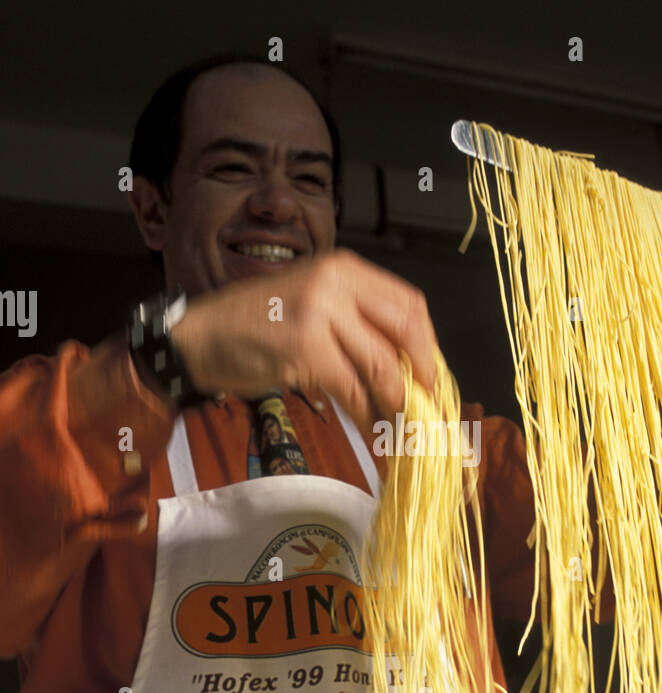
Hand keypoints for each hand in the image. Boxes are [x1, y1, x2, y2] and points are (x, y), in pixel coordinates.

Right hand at [171, 249, 437, 436]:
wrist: (199, 336)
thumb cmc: (254, 323)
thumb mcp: (312, 302)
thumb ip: (356, 321)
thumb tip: (407, 364)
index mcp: (343, 268)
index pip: (407, 302)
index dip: (426, 344)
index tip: (429, 374)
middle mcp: (335, 283)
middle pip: (404, 329)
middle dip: (420, 373)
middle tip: (423, 403)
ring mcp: (319, 313)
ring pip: (380, 364)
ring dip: (393, 401)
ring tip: (395, 422)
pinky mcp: (304, 348)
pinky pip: (351, 387)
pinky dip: (364, 412)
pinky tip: (366, 424)